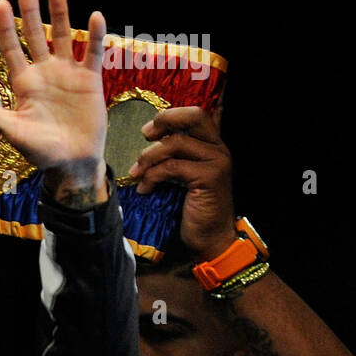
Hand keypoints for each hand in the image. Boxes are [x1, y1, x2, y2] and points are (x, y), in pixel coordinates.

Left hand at [0, 0, 106, 203]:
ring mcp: (67, 74)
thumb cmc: (41, 152)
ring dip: (60, 13)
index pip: (11, 49)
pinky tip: (94, 17)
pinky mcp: (90, 80)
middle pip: (35, 34)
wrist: (73, 163)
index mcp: (24, 83)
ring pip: (63, 36)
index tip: (0, 5)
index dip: (5, 28)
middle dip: (30, 10)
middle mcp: (44, 73)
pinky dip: (94, 36)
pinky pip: (92, 53)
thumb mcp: (14, 132)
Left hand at [127, 106, 236, 259]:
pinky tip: (144, 189)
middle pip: (194, 116)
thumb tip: (149, 144)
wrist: (209, 240)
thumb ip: (175, 159)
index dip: (171, 116)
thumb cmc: (193, 212)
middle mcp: (218, 149)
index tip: (148, 131)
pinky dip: (153, 176)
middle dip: (165, 121)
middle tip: (145, 135)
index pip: (196, 115)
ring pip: (176, 144)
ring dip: (149, 157)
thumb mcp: (182, 179)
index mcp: (213, 146)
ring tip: (136, 173)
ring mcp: (216, 161)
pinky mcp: (209, 177)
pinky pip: (173, 167)